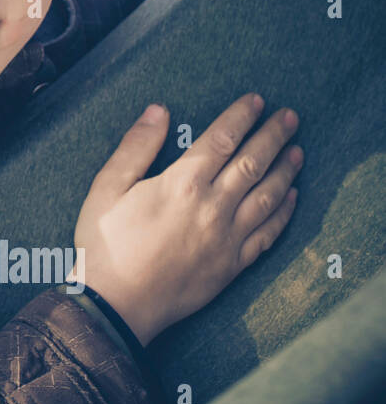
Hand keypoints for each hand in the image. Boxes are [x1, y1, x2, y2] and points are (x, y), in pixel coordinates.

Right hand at [69, 93, 302, 346]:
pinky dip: (283, 214)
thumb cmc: (105, 244)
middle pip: (252, 163)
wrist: (117, 303)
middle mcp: (212, 207)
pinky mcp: (231, 265)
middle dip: (274, 136)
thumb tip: (158, 110)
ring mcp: (226, 237)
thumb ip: (135, 147)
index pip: (221, 140)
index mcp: (181, 184)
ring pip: (267, 197)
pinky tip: (291, 198)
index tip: (256, 100)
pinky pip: (267, 234)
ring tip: (298, 151)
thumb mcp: (106, 187)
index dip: (240, 117)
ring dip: (286, 171)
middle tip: (291, 117)